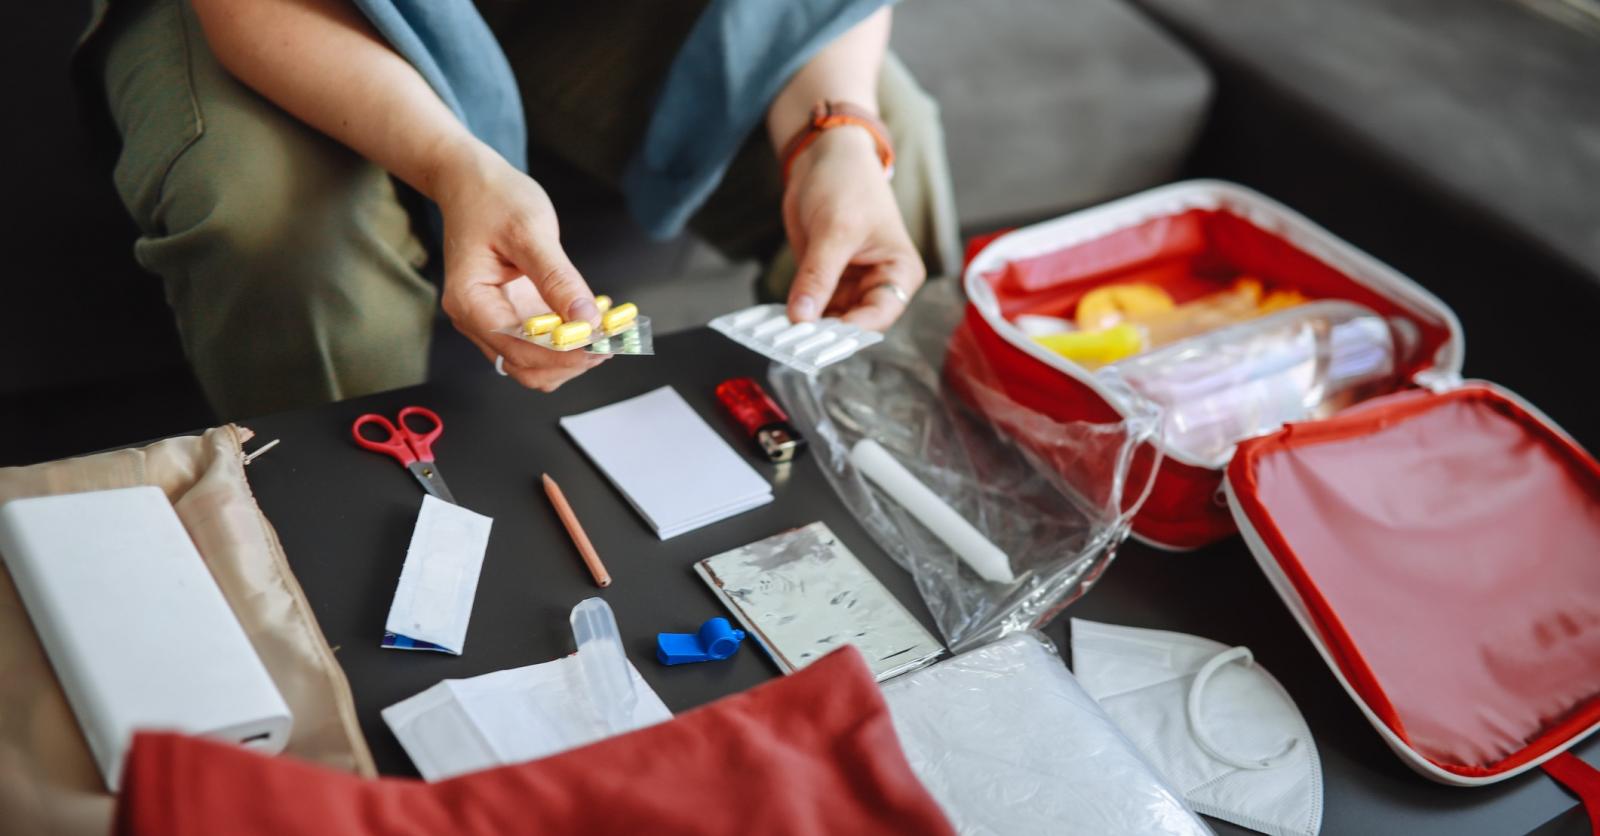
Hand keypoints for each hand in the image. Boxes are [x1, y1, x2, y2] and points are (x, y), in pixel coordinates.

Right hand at [432, 143, 607, 390]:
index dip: (563, 354)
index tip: (602, 343)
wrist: (472, 183)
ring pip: (535, 364)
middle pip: (526, 367)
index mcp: (470, 302)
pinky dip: (569, 343)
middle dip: (570, 361)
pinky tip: (594, 323)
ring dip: (572, 357)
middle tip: (612, 340)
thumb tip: (587, 320)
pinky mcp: (511, 316)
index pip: (518, 349)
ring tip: (607, 332)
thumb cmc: (493, 199)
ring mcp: (493, 321)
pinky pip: (541, 345)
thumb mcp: (530, 232)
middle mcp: (475, 320)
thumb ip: (558, 279)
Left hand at [781, 127, 923, 330]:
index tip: (818, 341)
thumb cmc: (848, 183)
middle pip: (852, 323)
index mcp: (899, 273)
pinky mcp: (824, 280)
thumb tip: (801, 317)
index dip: (848, 331)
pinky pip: (810, 306)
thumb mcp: (835, 229)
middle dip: (823, 334)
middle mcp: (878, 285)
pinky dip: (794, 314)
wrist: (824, 156)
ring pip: (828, 320)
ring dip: (805, 327)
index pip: (878, 316)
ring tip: (778, 337)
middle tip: (792, 344)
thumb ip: (819, 276)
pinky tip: (775, 322)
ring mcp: (850, 285)